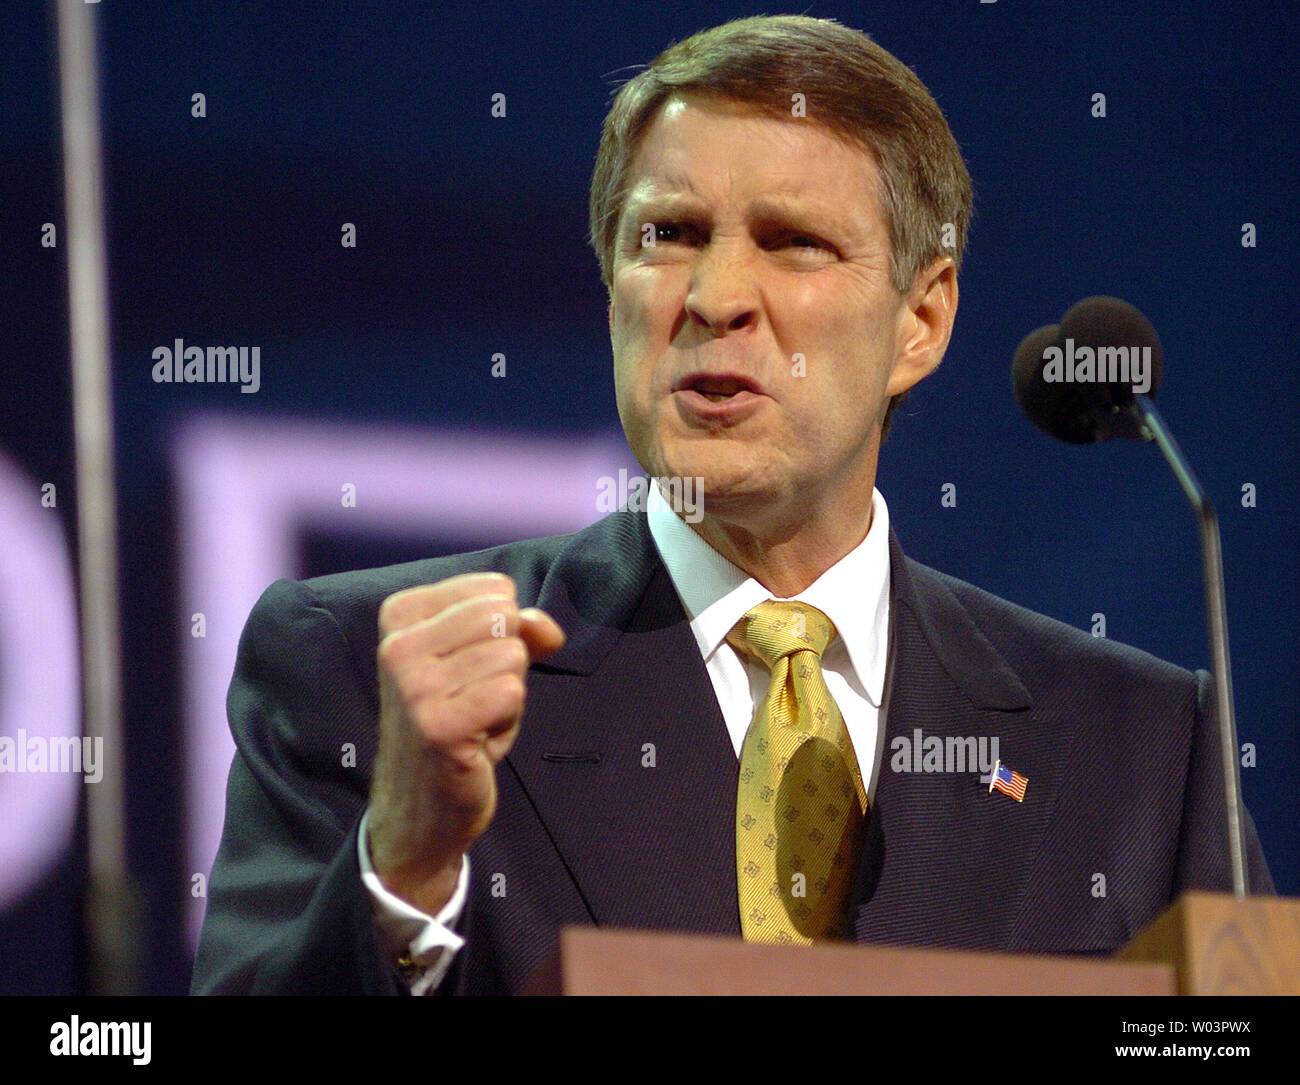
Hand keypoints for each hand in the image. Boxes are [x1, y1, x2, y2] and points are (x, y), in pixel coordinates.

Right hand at [367, 572, 563, 913]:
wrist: (419, 807)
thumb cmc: (454, 724)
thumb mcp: (481, 662)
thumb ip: (519, 629)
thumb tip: (546, 627)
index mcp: (400, 615)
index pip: (495, 589)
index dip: (501, 633)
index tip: (466, 670)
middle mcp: (398, 646)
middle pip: (504, 617)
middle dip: (508, 660)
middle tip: (475, 699)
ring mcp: (414, 686)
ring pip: (513, 655)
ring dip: (508, 695)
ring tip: (474, 721)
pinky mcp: (437, 725)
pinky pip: (511, 691)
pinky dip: (508, 720)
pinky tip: (478, 742)